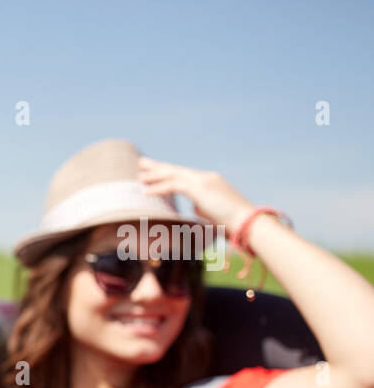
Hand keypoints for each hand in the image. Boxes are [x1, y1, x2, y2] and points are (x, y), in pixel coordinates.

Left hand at [136, 157, 255, 233]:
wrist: (248, 223)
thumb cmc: (233, 223)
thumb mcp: (213, 213)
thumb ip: (202, 207)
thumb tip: (193, 207)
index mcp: (210, 182)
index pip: (184, 175)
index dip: (168, 173)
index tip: (154, 172)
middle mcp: (206, 178)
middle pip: (177, 170)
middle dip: (158, 167)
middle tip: (141, 163)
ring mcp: (204, 181)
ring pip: (173, 175)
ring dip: (154, 176)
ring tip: (138, 177)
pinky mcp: (201, 189)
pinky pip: (174, 186)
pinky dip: (159, 188)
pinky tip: (145, 191)